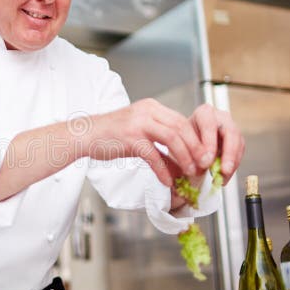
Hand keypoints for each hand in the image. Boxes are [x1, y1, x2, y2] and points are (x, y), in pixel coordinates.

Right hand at [89, 98, 211, 186]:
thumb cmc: (111, 136)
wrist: (85, 135)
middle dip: (196, 148)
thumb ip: (160, 146)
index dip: (197, 139)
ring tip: (190, 172)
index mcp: (152, 108)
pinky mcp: (130, 138)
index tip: (204, 155)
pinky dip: (163, 170)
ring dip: (185, 157)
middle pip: (181, 127)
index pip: (182, 120)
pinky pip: (154, 155)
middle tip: (204, 165)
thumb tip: (181, 166)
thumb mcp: (139, 136)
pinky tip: (167, 181)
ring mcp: (138, 124)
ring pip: (172, 138)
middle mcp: (147, 111)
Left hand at [188, 104, 243, 182]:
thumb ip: (189, 154)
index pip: (209, 125)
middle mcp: (220, 117)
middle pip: (230, 132)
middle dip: (228, 153)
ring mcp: (231, 127)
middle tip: (224, 170)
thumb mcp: (182, 144)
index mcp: (204, 113)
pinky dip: (233, 165)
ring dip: (232, 161)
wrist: (189, 141)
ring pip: (238, 142)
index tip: (207, 161)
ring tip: (224, 176)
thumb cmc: (184, 140)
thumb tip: (198, 169)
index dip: (209, 143)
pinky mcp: (237, 139)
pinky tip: (225, 176)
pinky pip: (240, 151)